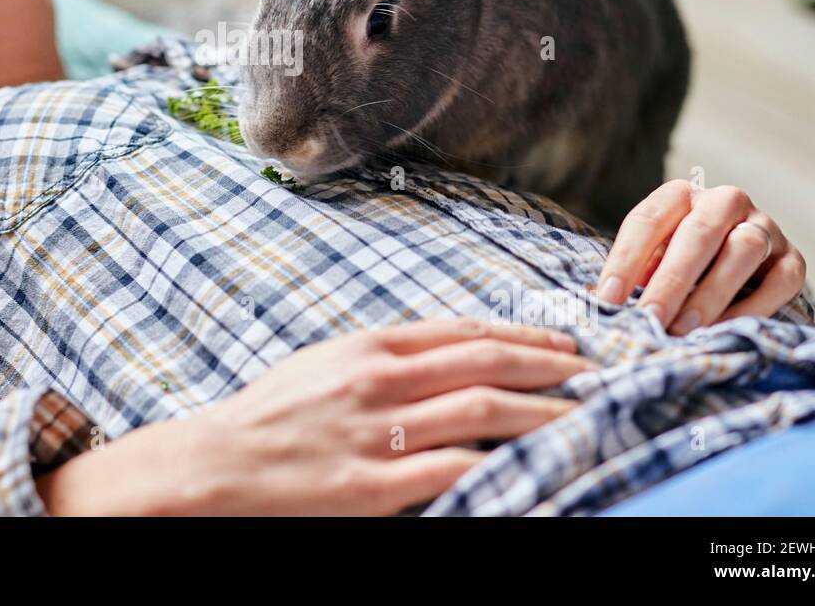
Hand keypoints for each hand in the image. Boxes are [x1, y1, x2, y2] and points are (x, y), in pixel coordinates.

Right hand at [35, 318, 594, 515]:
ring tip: (585, 417)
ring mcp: (381, 431)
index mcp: (369, 345)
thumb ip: (385, 358)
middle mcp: (381, 378)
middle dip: (551, 367)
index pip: (465, 330)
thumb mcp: (326, 364)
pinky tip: (535, 467)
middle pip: (488, 362)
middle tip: (596, 375)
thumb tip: (449, 357)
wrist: (218, 466)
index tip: (566, 345)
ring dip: (545, 413)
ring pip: (486, 410)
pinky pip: (457, 470)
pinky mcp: (377, 485)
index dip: (524, 335)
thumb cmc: (271, 415)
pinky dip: (502, 466)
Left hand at [596, 180, 807, 334]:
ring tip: (683, 329)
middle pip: (698, 233)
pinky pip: (778, 281)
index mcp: (681, 195)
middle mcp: (725, 202)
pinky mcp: (793, 260)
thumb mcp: (654, 257)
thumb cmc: (681, 261)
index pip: (648, 220)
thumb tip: (608, 300)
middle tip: (649, 318)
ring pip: (744, 250)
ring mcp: (765, 228)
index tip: (607, 299)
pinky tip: (723, 331)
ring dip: (711, 293)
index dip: (625, 260)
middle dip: (671, 280)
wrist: (744, 265)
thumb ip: (638, 271)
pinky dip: (751, 308)